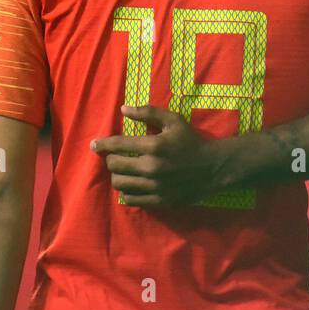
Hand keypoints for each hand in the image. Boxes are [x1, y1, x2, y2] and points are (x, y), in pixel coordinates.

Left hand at [90, 105, 225, 205]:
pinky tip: (131, 185)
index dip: (102, 144)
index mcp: (154, 145)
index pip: (118, 144)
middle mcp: (151, 167)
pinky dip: (127, 192)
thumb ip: (148, 113)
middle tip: (115, 157)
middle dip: (111, 160)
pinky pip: (132, 199)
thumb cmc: (191, 141)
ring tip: (122, 171)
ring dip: (117, 176)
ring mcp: (154, 185)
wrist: (213, 168)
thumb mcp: (173, 121)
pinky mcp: (159, 200)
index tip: (95, 145)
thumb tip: (123, 109)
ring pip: (120, 184)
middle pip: (115, 165)